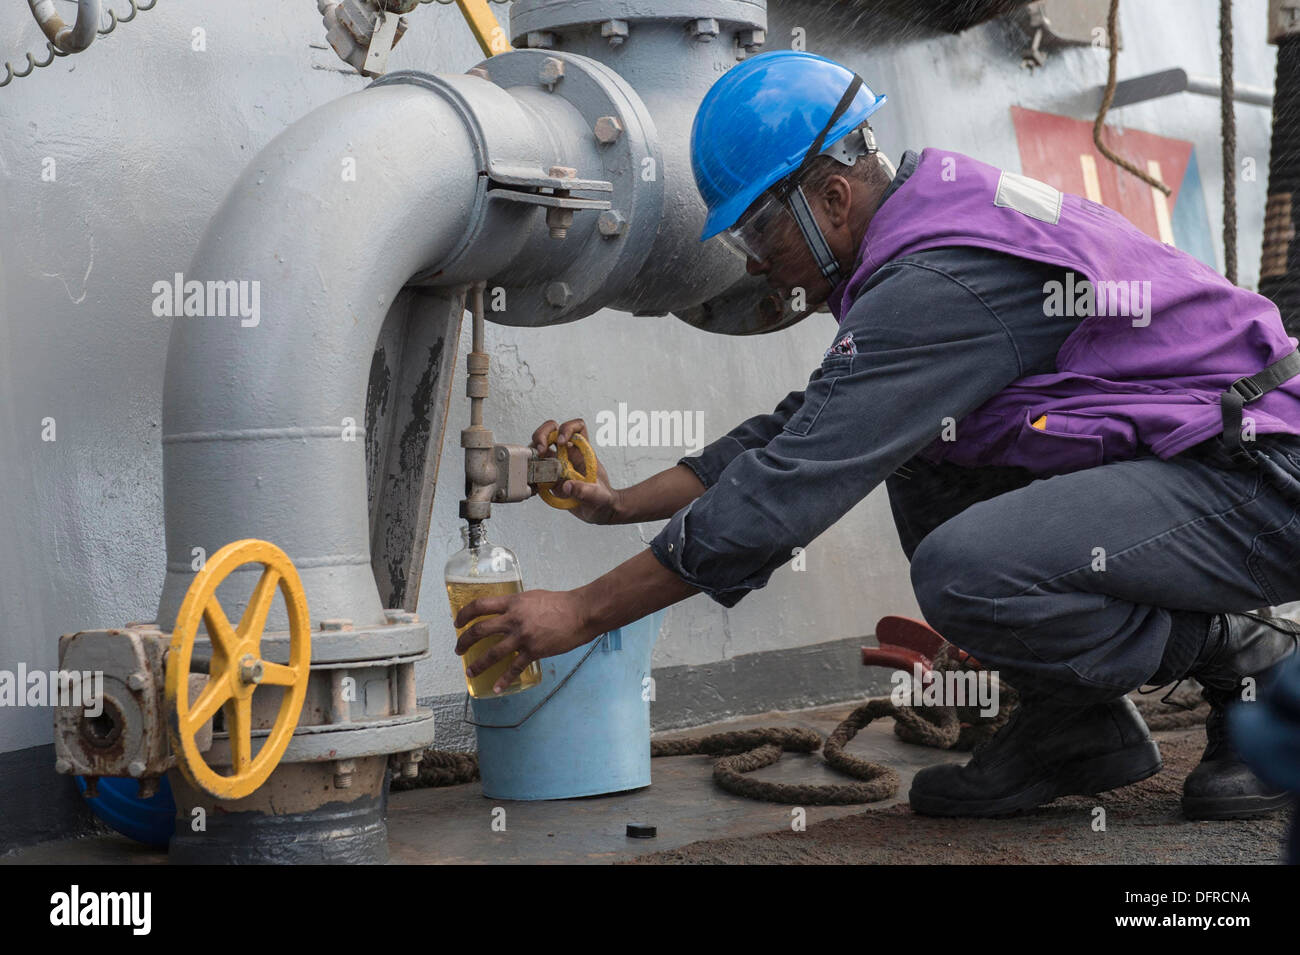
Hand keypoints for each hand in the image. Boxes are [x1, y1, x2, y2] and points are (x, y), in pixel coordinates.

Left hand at [454, 588, 599, 693]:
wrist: (579, 613)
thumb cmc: (560, 603)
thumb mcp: (532, 597)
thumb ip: (516, 606)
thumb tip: (506, 614)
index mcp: (512, 603)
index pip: (480, 605)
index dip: (464, 614)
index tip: (458, 623)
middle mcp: (513, 619)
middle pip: (479, 630)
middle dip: (464, 641)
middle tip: (459, 649)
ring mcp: (522, 636)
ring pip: (492, 653)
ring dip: (478, 664)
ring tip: (470, 672)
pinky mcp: (533, 650)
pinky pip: (514, 668)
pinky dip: (504, 680)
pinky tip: (497, 688)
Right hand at [531, 418, 622, 524]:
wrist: (598, 512)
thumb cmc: (602, 499)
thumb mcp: (598, 496)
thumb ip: (585, 491)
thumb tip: (567, 486)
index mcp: (583, 453)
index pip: (577, 427)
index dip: (567, 428)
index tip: (561, 442)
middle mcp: (568, 455)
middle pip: (552, 431)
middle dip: (542, 434)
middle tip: (540, 449)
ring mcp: (557, 465)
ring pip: (540, 447)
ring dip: (532, 451)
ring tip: (532, 465)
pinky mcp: (549, 477)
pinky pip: (536, 468)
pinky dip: (530, 472)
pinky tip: (532, 482)